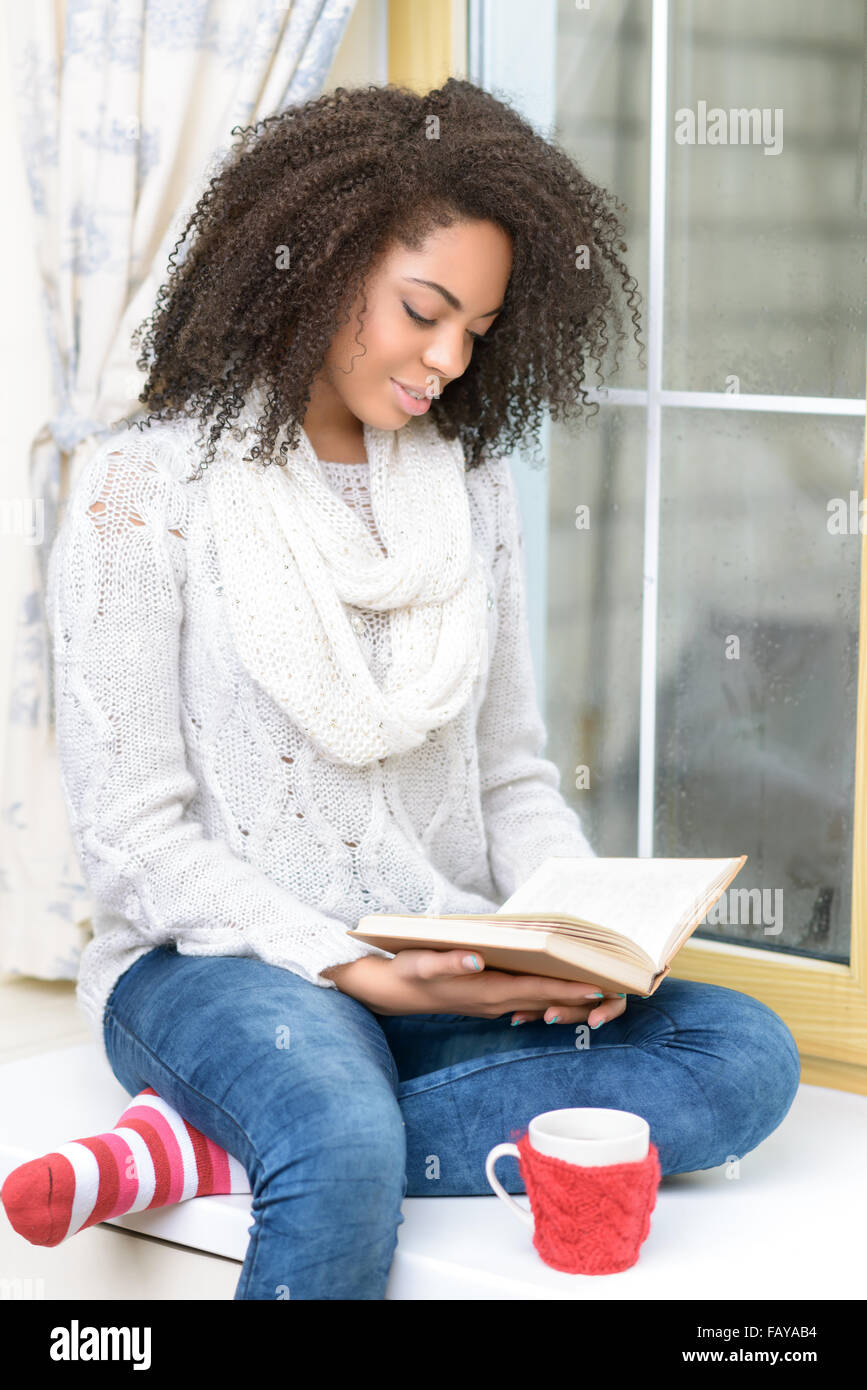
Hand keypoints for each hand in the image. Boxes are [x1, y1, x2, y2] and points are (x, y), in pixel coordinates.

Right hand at [321, 949, 627, 1026]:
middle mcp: (495, 1001)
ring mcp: (492, 1004)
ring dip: (568, 999)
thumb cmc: (407, 971)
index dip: (568, 989)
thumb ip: (448, 961)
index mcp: (486, 990)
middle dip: (580, 996)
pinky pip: (526, 1003)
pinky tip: (562, 993)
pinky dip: (548, 999)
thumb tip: (476, 960)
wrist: (390, 992)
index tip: (598, 986)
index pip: (536, 990)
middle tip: (617, 989)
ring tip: (601, 990)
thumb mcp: (421, 962)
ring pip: (539, 1004)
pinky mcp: (488, 1001)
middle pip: (546, 1000)